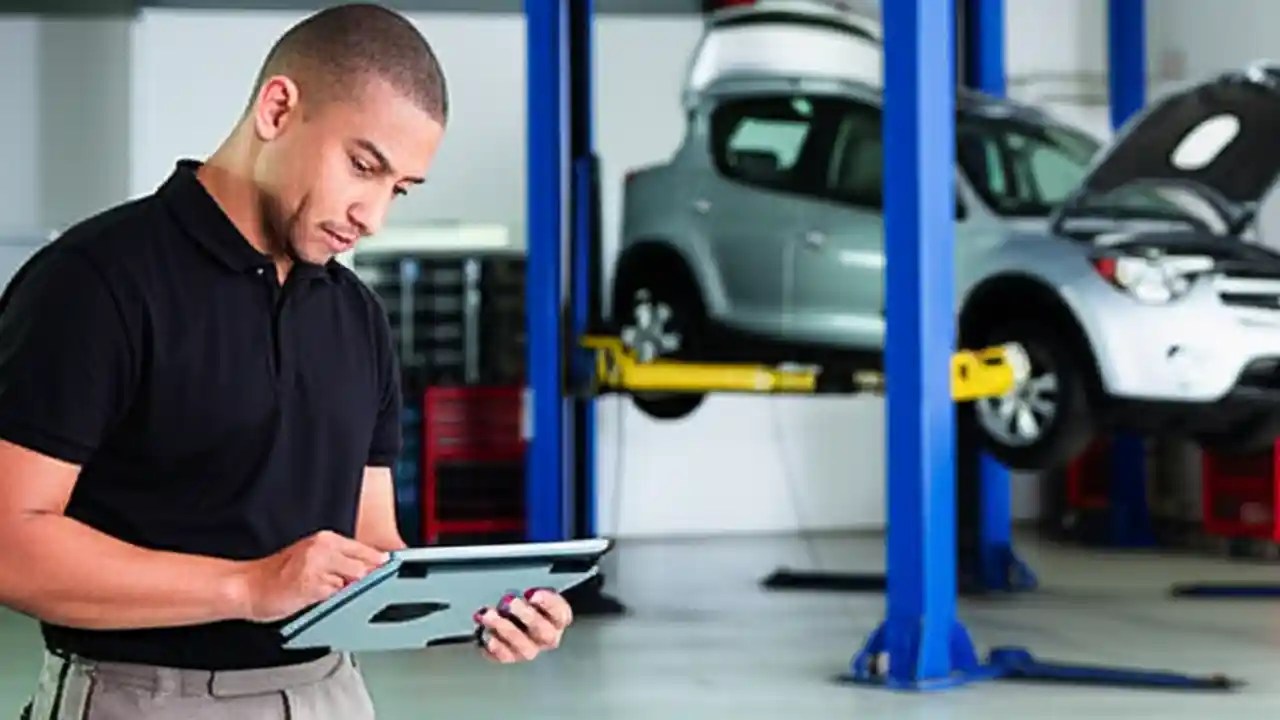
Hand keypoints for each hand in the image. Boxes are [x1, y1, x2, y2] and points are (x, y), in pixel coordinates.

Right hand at [233, 530, 388, 622]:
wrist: (247, 586)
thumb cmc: (279, 577)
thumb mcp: (313, 560)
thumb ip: (341, 563)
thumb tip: (373, 571)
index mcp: (326, 540)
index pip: (367, 550)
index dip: (382, 565)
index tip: (396, 575)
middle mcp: (324, 548)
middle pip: (367, 565)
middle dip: (369, 581)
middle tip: (363, 592)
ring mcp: (317, 565)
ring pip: (353, 581)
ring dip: (349, 593)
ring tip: (326, 595)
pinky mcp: (310, 585)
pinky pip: (336, 596)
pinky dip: (334, 602)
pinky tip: (318, 601)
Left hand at [474, 588, 573, 663]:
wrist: (510, 618)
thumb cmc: (523, 601)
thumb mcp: (530, 590)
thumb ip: (530, 589)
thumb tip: (521, 581)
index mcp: (557, 619)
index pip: (560, 613)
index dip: (548, 604)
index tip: (532, 594)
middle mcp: (547, 637)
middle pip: (543, 632)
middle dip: (526, 617)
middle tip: (510, 603)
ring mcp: (530, 649)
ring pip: (523, 647)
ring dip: (505, 629)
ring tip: (489, 615)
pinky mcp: (511, 657)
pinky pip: (504, 656)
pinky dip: (494, 645)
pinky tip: (485, 633)